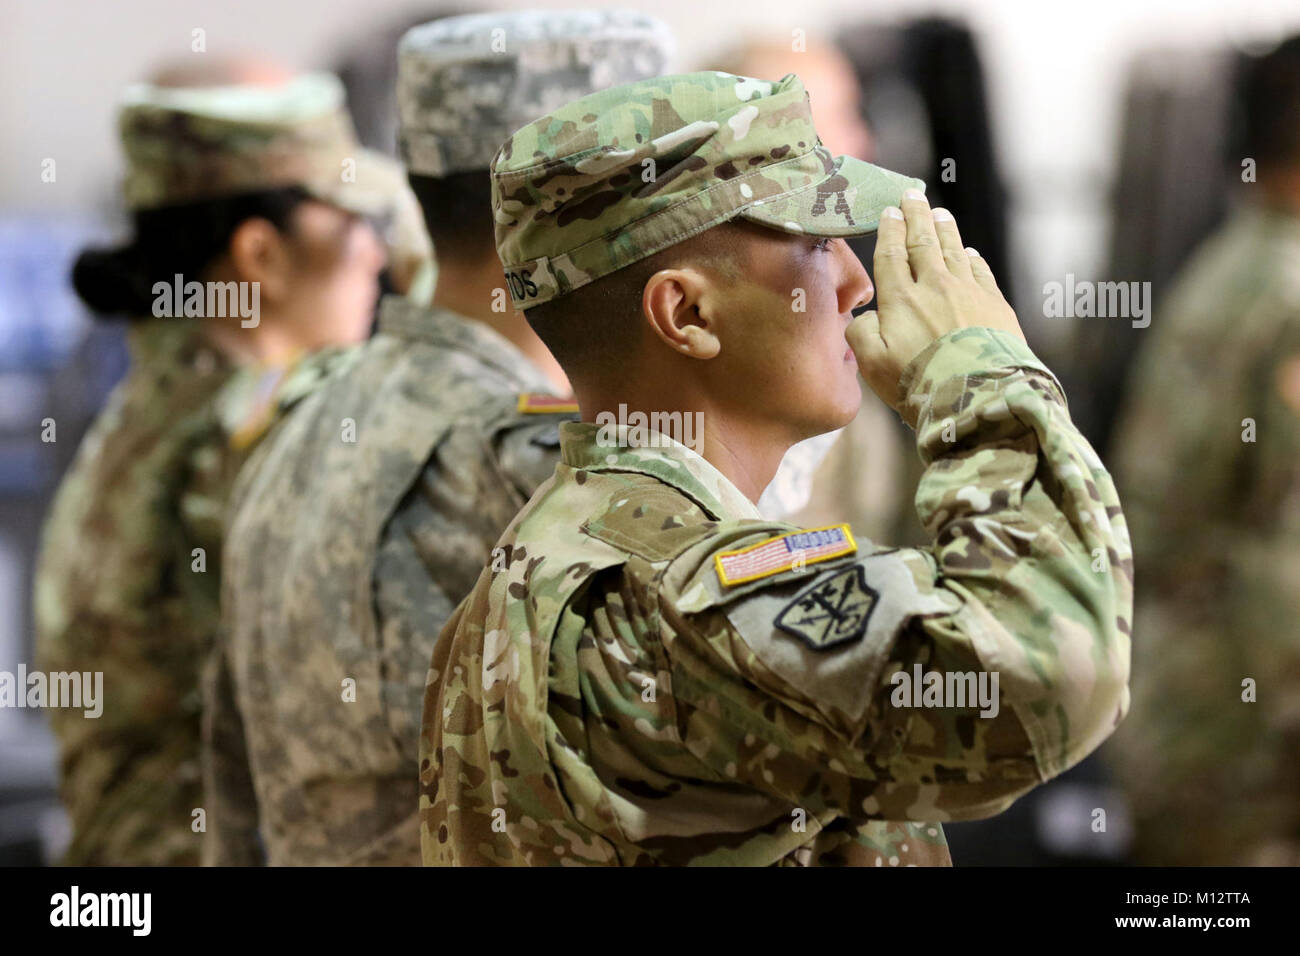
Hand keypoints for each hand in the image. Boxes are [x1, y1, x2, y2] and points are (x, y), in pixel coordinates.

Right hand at [847, 189, 1023, 412]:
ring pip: (954, 250)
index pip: (892, 254)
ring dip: (944, 229)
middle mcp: (935, 287)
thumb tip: (863, 315)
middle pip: (923, 242)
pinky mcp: (996, 306)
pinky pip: (981, 271)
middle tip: (912, 195)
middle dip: (916, 216)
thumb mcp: (872, 364)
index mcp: (901, 299)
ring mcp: (969, 293)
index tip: (889, 212)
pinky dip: (972, 258)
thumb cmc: (918, 384)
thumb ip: (859, 333)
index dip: (889, 230)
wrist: (977, 395)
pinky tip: (969, 253)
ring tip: (939, 213)